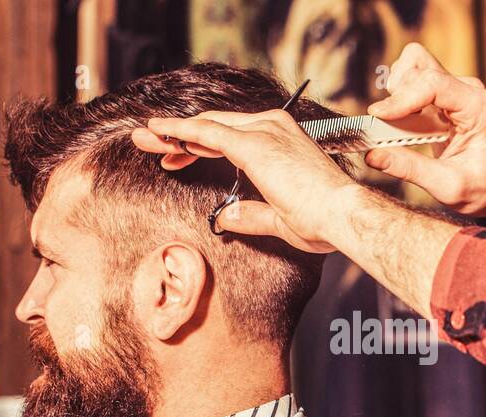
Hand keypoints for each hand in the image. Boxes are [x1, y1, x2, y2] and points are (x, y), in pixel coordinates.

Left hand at [130, 109, 358, 252]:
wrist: (342, 215)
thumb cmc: (323, 220)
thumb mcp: (280, 218)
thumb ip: (252, 215)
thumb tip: (227, 217)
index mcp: (281, 139)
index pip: (230, 135)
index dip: (197, 143)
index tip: (173, 154)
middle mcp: (273, 126)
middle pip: (214, 126)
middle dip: (178, 136)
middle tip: (147, 142)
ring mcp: (264, 131)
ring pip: (207, 126)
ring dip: (172, 133)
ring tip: (143, 139)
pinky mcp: (255, 143)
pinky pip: (207, 132)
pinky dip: (180, 131)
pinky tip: (159, 132)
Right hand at [366, 43, 485, 219]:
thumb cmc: (484, 188)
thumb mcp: (446, 186)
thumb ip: (409, 169)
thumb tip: (372, 155)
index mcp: (478, 108)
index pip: (433, 84)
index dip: (401, 98)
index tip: (377, 117)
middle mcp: (468, 91)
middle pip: (419, 66)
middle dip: (397, 93)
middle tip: (388, 125)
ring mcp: (457, 91)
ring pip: (415, 66)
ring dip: (398, 90)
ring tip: (398, 122)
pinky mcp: (446, 97)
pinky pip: (415, 81)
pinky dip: (401, 97)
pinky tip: (404, 124)